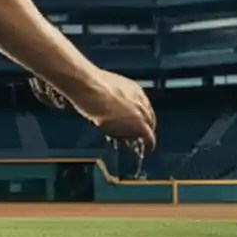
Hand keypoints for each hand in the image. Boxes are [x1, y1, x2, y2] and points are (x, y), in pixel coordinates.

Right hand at [30, 70, 156, 152]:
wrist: (88, 87)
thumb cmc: (87, 85)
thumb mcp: (100, 89)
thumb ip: (106, 97)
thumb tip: (96, 102)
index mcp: (134, 89)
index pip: (142, 107)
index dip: (137, 118)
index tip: (131, 126)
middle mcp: (141, 99)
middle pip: (148, 118)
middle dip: (142, 129)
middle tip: (137, 139)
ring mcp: (141, 111)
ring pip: (147, 128)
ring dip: (142, 137)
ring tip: (136, 146)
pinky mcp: (139, 124)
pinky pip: (148, 138)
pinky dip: (148, 145)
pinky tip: (145, 151)